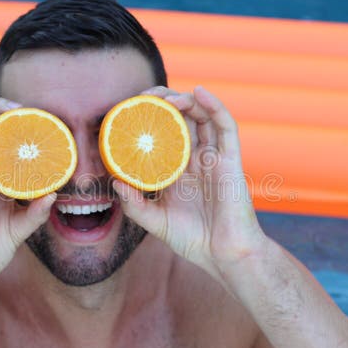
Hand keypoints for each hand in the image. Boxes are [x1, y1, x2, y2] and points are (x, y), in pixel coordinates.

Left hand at [113, 86, 268, 285]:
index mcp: (178, 170)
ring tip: (164, 97)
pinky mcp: (232, 159)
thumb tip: (115, 182)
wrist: (224, 256)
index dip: (149, 118)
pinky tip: (199, 92)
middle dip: (163, 102)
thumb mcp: (155, 222)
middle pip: (181, 119)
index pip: (163, 134)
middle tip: (143, 98)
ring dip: (184, 100)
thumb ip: (135, 205)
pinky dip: (214, 105)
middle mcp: (196, 159)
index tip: (128, 110)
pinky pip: (225, 126)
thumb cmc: (193, 241)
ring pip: (202, 116)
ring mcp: (215, 157)